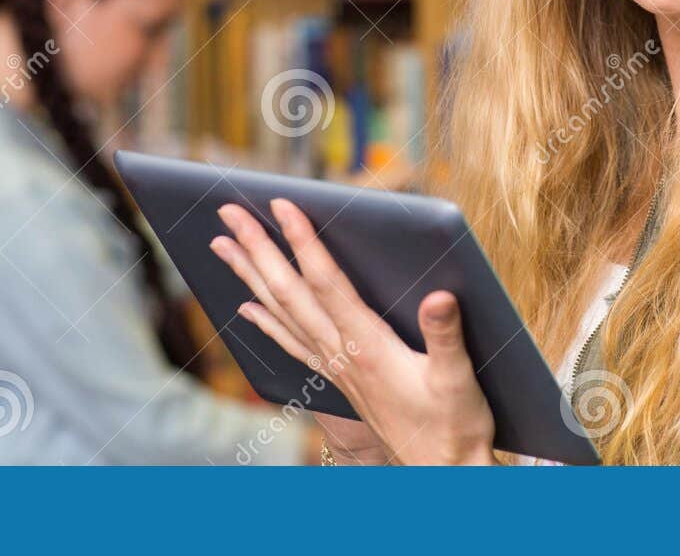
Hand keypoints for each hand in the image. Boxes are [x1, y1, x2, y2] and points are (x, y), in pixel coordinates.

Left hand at [211, 199, 495, 465]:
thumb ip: (446, 336)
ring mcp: (335, 367)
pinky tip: (246, 308)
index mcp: (367, 346)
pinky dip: (265, 321)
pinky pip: (290, 343)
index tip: (280, 205)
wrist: (442, 475)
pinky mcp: (339, 379)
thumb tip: (439, 296)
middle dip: (257, 248)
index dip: (303, 240)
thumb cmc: (454, 428)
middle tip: (227, 211)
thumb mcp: (458, 380)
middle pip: (288, 291)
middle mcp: (342, 353)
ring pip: (280, 313)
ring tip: (221, 246)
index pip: (325, 282)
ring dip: (249, 276)